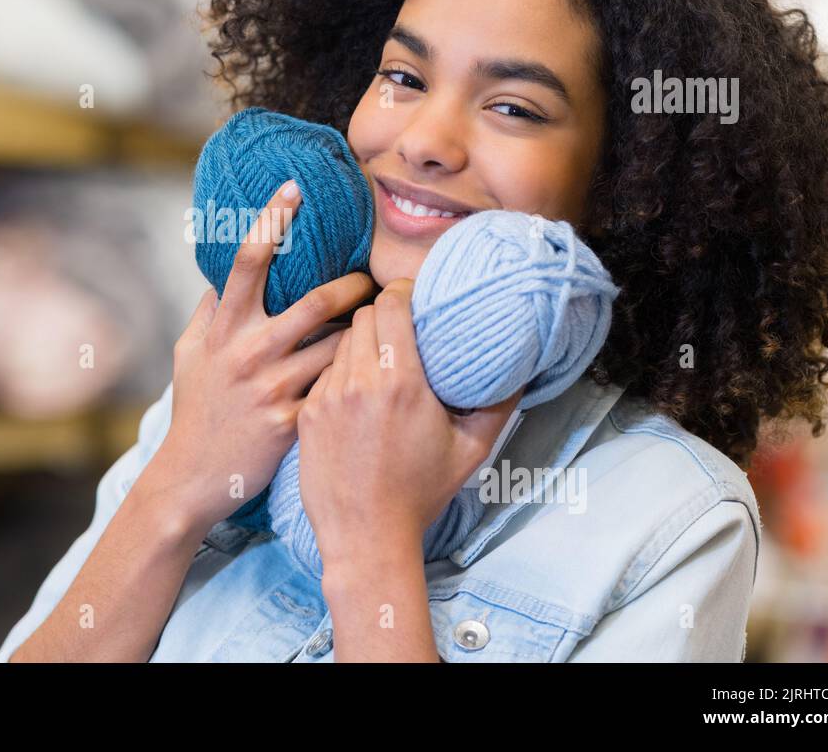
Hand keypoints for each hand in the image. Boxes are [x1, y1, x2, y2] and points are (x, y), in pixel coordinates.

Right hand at [143, 179, 378, 533]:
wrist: (192, 478)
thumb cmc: (195, 410)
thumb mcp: (188, 355)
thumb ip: (209, 313)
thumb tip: (222, 275)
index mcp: (223, 329)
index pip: (247, 261)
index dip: (272, 219)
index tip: (295, 187)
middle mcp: (248, 352)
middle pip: (315, 300)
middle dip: (353, 286)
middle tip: (373, 283)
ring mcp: (272, 387)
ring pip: (337, 345)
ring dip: (364, 332)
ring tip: (384, 327)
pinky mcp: (292, 421)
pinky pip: (339, 387)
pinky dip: (359, 375)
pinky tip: (378, 372)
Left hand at [296, 278, 524, 570]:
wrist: (366, 535)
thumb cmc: (421, 494)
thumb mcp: (472, 450)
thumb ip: (499, 405)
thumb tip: (519, 371)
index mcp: (400, 382)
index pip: (389, 304)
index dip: (400, 291)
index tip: (413, 297)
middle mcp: (359, 382)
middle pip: (363, 317)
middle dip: (382, 315)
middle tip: (400, 328)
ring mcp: (327, 397)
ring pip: (339, 342)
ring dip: (359, 343)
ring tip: (378, 360)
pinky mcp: (307, 414)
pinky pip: (324, 374)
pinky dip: (341, 373)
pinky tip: (357, 393)